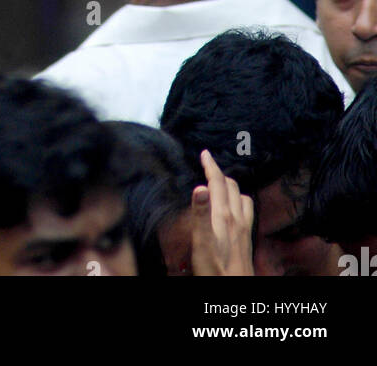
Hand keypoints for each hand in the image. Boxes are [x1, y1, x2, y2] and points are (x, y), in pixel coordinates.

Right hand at [191, 148, 253, 276]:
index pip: (218, 182)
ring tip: (220, 185)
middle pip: (231, 186)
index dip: (211, 165)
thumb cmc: (215, 272)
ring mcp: (244, 229)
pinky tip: (232, 211)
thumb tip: (199, 187)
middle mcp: (237, 219)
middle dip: (219, 173)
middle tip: (207, 167)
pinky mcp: (246, 240)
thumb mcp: (202, 244)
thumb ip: (201, 216)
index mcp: (224, 216)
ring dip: (231, 187)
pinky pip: (246, 211)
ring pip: (241, 197)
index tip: (204, 153)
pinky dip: (238, 202)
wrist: (235, 292)